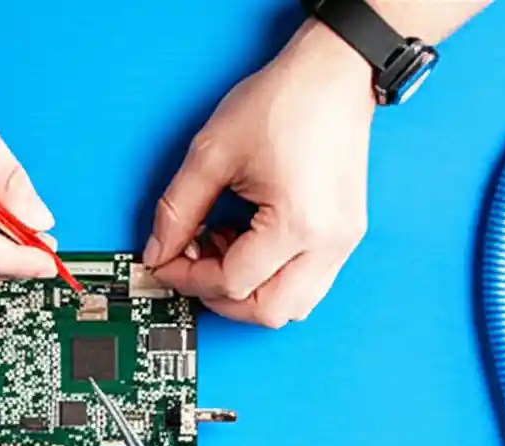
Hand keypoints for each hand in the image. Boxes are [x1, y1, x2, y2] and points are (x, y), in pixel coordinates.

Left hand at [143, 21, 375, 327]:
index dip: (189, 277)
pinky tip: (248, 243)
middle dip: (220, 299)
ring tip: (221, 250)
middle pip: (268, 311)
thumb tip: (159, 250)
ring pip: (292, 307)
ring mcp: (343, 242)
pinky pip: (307, 283)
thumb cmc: (285, 102)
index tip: (166, 261)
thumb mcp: (213, 152)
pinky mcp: (345, 236)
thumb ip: (177, 209)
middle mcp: (328, 242)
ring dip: (250, 293)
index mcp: (298, 224)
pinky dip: (272, 278)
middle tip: (191, 267)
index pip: (232, 283)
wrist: (334, 75)